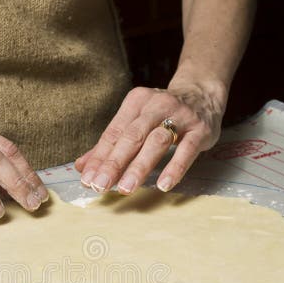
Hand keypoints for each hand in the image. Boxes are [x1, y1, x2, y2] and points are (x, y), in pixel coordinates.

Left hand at [75, 83, 224, 194]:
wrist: (202, 94)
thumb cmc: (161, 113)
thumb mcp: (135, 121)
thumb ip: (109, 144)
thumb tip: (82, 167)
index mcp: (135, 102)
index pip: (114, 132)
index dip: (100, 157)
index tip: (88, 179)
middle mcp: (156, 106)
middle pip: (132, 136)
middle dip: (114, 162)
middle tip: (101, 185)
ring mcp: (180, 116)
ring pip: (157, 142)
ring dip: (140, 166)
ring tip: (125, 188)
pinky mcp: (200, 129)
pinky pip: (187, 149)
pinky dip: (175, 167)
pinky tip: (163, 184)